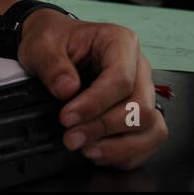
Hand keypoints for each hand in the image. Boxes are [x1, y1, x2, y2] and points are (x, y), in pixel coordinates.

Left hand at [16, 11, 166, 170]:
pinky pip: (148, 140)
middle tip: (71, 138)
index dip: (94, 104)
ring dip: (118, 146)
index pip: (120, 79)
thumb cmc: (55, 41)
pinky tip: (99, 153)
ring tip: (86, 150)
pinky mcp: (140, 112)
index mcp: (120, 42)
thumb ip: (52, 64)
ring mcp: (142, 91)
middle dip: (104, 128)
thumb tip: (67, 89)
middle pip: (139, 106)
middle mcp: (138, 66)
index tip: (67, 118)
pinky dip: (126, 154)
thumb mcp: (43, 45)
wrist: (55, 47)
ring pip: (150, 126)